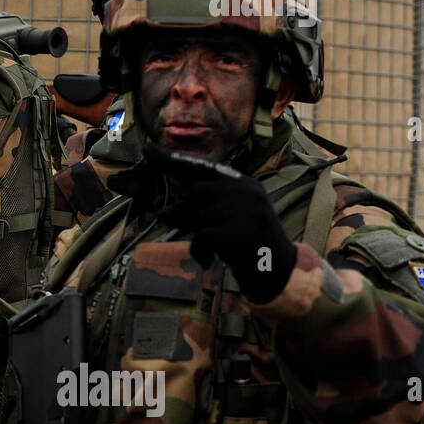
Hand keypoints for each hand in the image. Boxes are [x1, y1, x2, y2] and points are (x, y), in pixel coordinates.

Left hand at [145, 141, 296, 303]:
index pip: (202, 168)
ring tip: (216, 248)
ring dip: (198, 234)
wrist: (278, 274)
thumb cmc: (246, 246)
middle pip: (195, 191)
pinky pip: (199, 237)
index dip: (172, 160)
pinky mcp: (237, 231)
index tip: (146, 149)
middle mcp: (246, 191)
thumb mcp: (221, 223)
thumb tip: (163, 211)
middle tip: (206, 231)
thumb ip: (196, 213)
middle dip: (190, 212)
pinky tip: (208, 261)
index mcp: (244, 184)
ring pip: (197, 214)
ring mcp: (243, 209)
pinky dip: (198, 251)